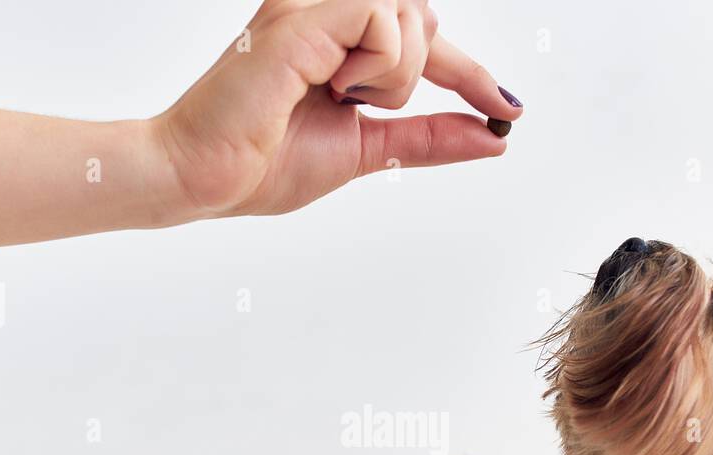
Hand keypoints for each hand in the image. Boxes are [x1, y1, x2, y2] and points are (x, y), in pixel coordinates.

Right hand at [148, 0, 523, 221]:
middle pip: (423, 13)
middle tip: (366, 104)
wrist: (205, 179)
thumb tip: (491, 137)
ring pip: (410, 12)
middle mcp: (322, 9)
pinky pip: (382, 18)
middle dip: (424, 71)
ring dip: (398, 73)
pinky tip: (335, 87)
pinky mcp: (302, 18)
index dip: (470, 71)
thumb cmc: (261, 164)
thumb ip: (426, 139)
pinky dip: (380, 66)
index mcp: (333, 35)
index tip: (507, 107)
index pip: (421, 36)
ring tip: (342, 97)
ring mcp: (311, 7)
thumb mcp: (367, 151)